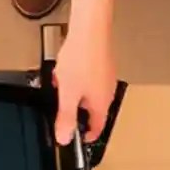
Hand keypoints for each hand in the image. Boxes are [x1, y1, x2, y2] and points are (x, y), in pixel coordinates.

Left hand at [52, 0, 116, 145]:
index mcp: (101, 104)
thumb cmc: (82, 58)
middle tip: (63, 108)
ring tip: (62, 84)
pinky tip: (67, 70)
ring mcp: (106, 77)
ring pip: (89, 93)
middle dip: (75, 111)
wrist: (89, 30)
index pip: (97, 129)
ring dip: (74, 93)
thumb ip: (65, 118)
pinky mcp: (102, 64)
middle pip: (92, 111)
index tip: (79, 139)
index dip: (86, 136)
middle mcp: (107, 92)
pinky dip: (77, 79)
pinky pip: (88, 78)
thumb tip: (64, 138)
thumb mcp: (67, 95)